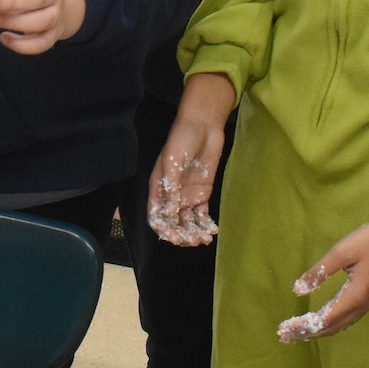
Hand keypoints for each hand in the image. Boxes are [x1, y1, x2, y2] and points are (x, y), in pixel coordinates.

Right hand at [148, 73, 234, 246]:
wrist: (203, 125)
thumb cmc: (182, 139)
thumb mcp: (173, 161)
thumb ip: (171, 187)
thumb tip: (168, 213)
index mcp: (159, 187)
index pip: (156, 215)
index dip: (163, 229)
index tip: (174, 237)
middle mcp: (171, 195)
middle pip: (172, 222)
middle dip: (181, 234)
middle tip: (192, 242)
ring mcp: (187, 195)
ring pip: (187, 221)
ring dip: (193, 232)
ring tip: (204, 239)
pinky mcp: (202, 193)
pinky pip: (201, 214)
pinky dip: (205, 224)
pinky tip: (211, 230)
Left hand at [278, 189, 368, 341]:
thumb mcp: (341, 252)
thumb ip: (319, 273)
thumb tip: (298, 290)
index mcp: (354, 297)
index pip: (323, 320)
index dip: (302, 326)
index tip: (283, 330)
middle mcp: (362, 306)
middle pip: (331, 328)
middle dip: (307, 333)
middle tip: (285, 336)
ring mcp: (368, 303)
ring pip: (340, 325)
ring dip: (319, 330)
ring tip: (300, 332)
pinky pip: (348, 319)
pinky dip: (331, 324)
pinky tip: (323, 321)